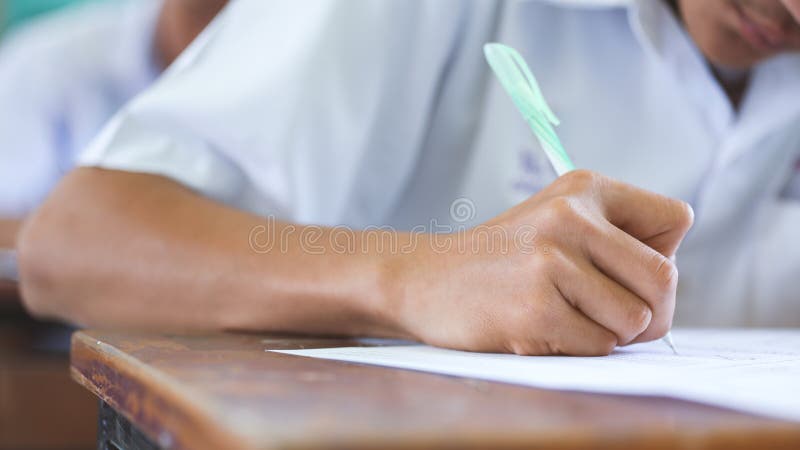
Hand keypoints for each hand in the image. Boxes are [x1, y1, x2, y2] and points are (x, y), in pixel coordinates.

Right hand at [391, 170, 693, 355]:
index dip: (660, 256)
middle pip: (664, 279)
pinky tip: (541, 329)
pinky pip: (599, 347)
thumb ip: (616, 236)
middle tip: (609, 315)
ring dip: (610, 334)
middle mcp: (570, 217)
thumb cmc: (502, 260)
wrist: (424, 279)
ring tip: (566, 317)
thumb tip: (668, 284)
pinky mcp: (535, 310)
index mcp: (583, 188)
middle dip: (650, 312)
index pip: (676, 219)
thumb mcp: (556, 219)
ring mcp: (550, 263)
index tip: (622, 270)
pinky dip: (579, 349)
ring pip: (636, 320)